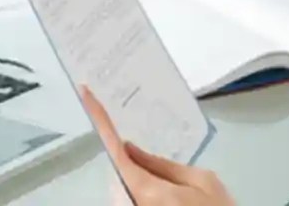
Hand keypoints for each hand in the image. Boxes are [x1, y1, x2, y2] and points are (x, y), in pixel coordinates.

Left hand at [80, 87, 234, 205]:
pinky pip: (129, 201)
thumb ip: (162, 165)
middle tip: (168, 181)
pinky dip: (143, 197)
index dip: (100, 122)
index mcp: (149, 192)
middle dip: (133, 170)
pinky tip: (170, 204)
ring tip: (176, 200)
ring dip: (139, 188)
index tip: (86, 94)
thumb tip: (131, 150)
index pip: (116, 151)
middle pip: (119, 177)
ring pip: (123, 192)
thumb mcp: (203, 181)